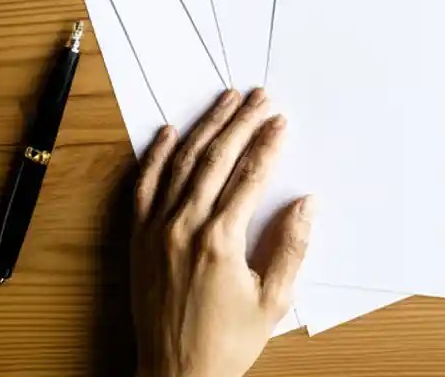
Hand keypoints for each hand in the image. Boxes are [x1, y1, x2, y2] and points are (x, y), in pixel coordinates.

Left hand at [131, 88, 312, 376]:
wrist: (175, 375)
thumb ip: (290, 248)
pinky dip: (156, 156)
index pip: (249, 177)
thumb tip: (306, 205)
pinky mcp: (139, 239)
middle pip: (215, 159)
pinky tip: (167, 133)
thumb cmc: (225, 343)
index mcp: (219, 242)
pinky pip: (144, 186)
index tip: (281, 122)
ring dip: (204, 128)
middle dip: (240, 123)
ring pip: (180, 164)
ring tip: (224, 101)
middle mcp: (183, 228)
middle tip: (259, 97)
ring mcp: (156, 230)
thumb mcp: (272, 301)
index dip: (268, 144)